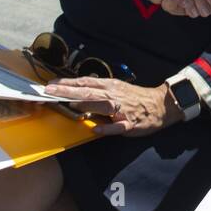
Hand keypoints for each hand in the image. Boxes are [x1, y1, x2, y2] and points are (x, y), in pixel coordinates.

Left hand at [41, 77, 182, 136]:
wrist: (160, 105)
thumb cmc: (135, 98)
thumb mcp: (116, 89)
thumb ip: (97, 90)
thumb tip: (76, 91)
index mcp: (109, 86)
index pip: (85, 82)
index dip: (67, 83)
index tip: (50, 85)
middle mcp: (114, 95)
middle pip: (89, 91)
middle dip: (69, 91)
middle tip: (50, 91)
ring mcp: (122, 109)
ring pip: (103, 105)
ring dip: (86, 103)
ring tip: (71, 103)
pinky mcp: (130, 123)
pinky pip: (118, 126)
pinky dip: (107, 127)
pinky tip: (96, 129)